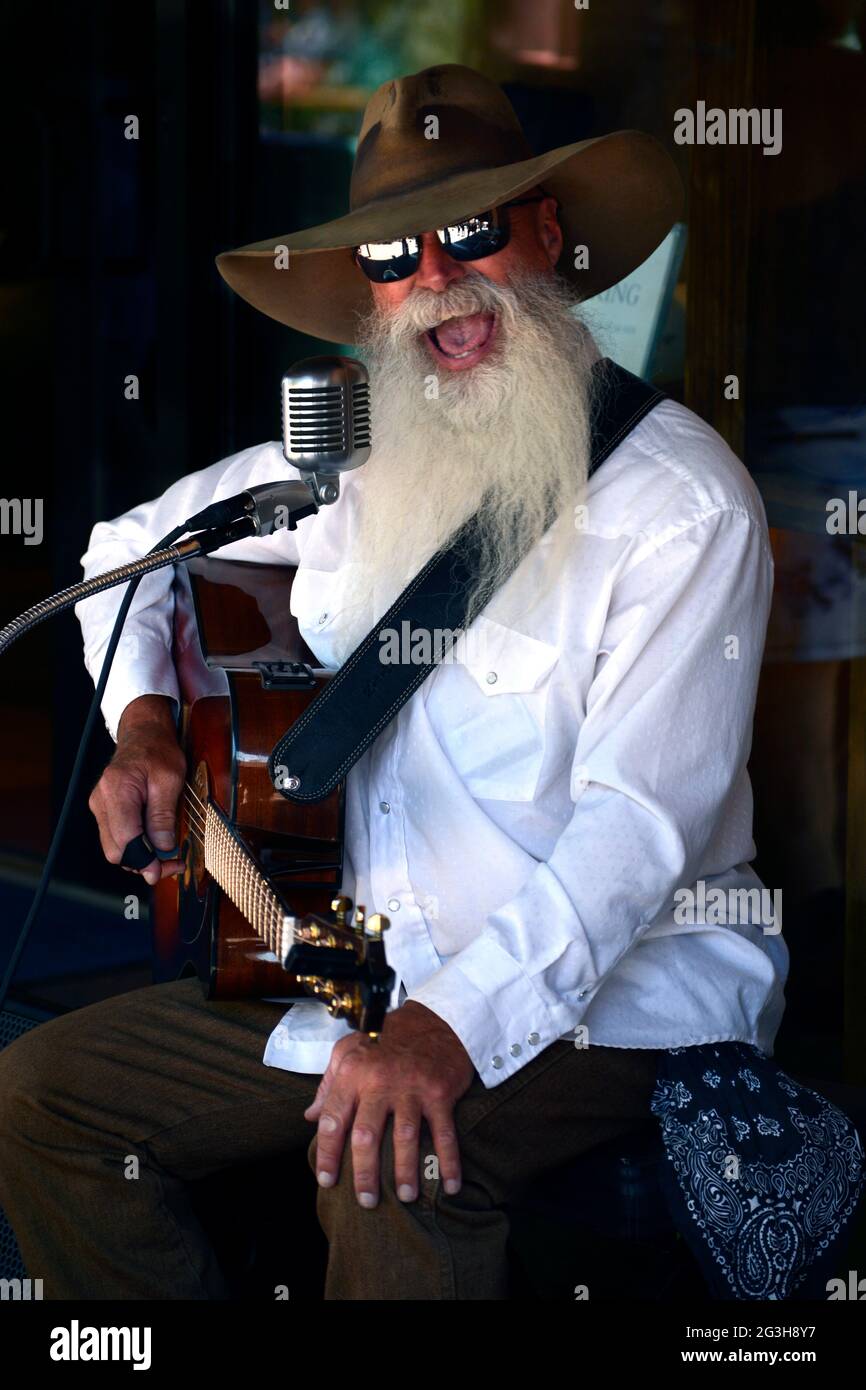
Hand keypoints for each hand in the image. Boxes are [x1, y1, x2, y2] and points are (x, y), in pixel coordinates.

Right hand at [88, 694, 184, 884]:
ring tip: (167, 855)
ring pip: (114, 848)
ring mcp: (99, 806)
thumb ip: (163, 816)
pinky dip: (134, 846)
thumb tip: (162, 848)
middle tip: (172, 864)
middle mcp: (102, 801)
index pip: (125, 841)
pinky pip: (116, 837)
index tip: (165, 869)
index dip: (145, 861)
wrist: (143, 733)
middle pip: (116, 851)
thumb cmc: (158, 751)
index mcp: (117, 791)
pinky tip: (153, 843)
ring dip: (139, 857)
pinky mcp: (104, 809)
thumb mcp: (170, 780)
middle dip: (144, 863)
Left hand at [305, 1000, 474, 1207]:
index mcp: (353, 1072)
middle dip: (364, 1173)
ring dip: (404, 1172)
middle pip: (366, 1135)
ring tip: (404, 1197)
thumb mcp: (349, 1050)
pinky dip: (449, 1161)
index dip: (327, 1153)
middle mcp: (380, 1081)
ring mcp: (412, 1088)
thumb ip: (329, 1084)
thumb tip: (310, 1117)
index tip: (326, 1180)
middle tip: (366, 1201)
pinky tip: (450, 1185)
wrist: (435, 1019)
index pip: (332, 1119)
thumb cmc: (388, 1038)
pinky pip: (444, 1133)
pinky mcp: (440, 1093)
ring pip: (404, 1138)